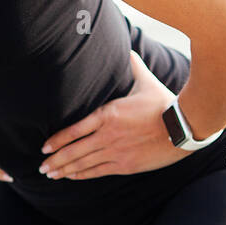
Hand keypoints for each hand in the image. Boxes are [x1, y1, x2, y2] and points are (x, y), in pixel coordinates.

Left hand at [38, 50, 192, 179]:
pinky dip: (83, 175)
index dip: (56, 140)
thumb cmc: (164, 103)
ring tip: (49, 174)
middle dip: (54, 160)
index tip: (44, 146)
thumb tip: (127, 48)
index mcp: (108, 115)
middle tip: (40, 166)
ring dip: (64, 170)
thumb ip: (131, 66)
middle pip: (74, 150)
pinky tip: (71, 177)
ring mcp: (117, 152)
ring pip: (84, 163)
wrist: (185, 127)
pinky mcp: (126, 165)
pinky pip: (98, 171)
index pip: (74, 130)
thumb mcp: (145, 81)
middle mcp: (108, 135)